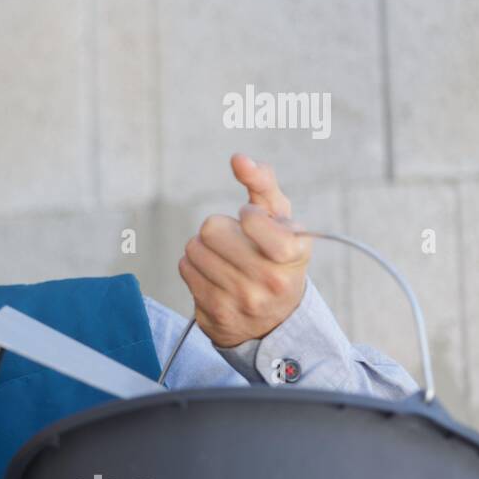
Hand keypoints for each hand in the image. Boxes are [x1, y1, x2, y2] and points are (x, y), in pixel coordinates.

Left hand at [177, 153, 313, 347]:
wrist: (274, 320)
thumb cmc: (275, 256)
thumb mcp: (282, 219)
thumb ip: (263, 184)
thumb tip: (238, 159)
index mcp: (292, 254)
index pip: (253, 218)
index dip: (247, 214)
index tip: (252, 221)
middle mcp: (269, 281)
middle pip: (212, 229)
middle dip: (220, 229)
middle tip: (235, 241)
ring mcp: (241, 300)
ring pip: (194, 249)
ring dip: (204, 247)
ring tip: (224, 258)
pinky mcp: (214, 313)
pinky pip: (185, 268)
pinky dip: (195, 266)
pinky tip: (214, 274)